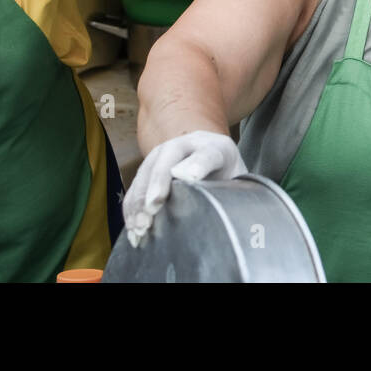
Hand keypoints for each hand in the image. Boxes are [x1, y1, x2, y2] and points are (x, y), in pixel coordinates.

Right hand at [123, 131, 245, 246]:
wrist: (212, 155)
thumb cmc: (227, 175)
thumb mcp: (239, 179)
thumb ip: (236, 188)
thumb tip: (223, 211)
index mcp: (217, 148)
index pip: (208, 154)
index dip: (198, 165)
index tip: (189, 177)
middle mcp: (188, 144)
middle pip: (169, 157)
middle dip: (159, 181)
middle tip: (153, 207)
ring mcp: (165, 152)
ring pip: (147, 169)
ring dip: (139, 197)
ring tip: (139, 225)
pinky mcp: (149, 166)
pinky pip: (136, 183)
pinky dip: (131, 205)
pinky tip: (131, 226)